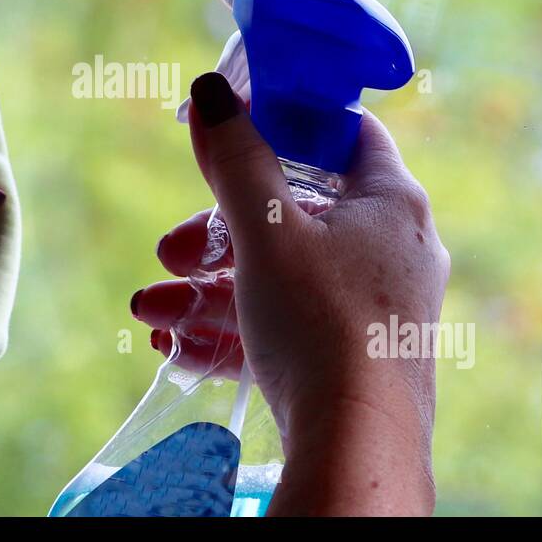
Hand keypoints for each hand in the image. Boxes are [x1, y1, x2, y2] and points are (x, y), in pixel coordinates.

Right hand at [131, 72, 448, 514]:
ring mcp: (373, 310)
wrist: (356, 447)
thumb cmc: (323, 324)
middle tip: (168, 251)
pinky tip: (175, 344)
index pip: (347, 136)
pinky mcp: (351, 360)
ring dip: (207, 290)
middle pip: (294, 217)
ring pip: (279, 280)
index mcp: (390, 204)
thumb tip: (210, 93)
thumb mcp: (267, 232)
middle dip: (215, 234)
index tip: (236, 129)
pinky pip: (285, 328)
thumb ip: (235, 160)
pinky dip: (232, 329)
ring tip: (150, 309)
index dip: (291, 124)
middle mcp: (390, 252)